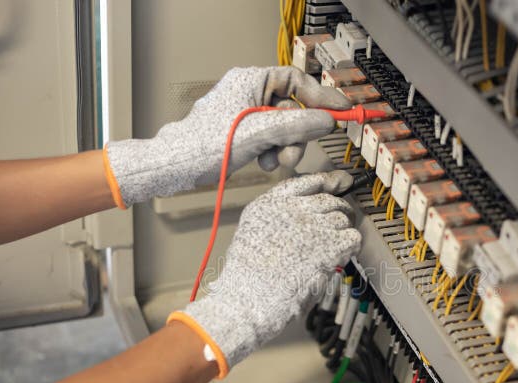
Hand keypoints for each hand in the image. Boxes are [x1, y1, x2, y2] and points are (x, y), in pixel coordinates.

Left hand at [104, 66, 350, 206]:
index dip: (319, 97)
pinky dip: (272, 152)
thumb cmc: (206, 143)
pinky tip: (263, 163)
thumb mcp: (259, 133)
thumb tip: (325, 121)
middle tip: (294, 153)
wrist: (178, 166)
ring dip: (285, 147)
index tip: (339, 112)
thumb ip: (295, 125)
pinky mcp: (244, 132)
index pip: (295, 81)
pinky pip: (271, 139)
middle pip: (292, 109)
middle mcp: (250, 93)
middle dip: (296, 134)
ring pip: (283, 128)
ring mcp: (247, 114)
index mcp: (250, 80)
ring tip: (275, 163)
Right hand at [168, 171, 360, 376]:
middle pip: (328, 200)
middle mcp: (292, 208)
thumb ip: (275, 222)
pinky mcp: (329, 244)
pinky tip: (345, 254)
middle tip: (343, 221)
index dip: (322, 184)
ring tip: (341, 243)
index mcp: (269, 204)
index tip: (331, 188)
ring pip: (342, 217)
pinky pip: (352, 236)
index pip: (304, 182)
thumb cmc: (247, 278)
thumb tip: (301, 221)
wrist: (250, 299)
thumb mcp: (251, 236)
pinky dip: (352, 245)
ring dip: (344, 229)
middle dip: (338, 209)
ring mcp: (313, 225)